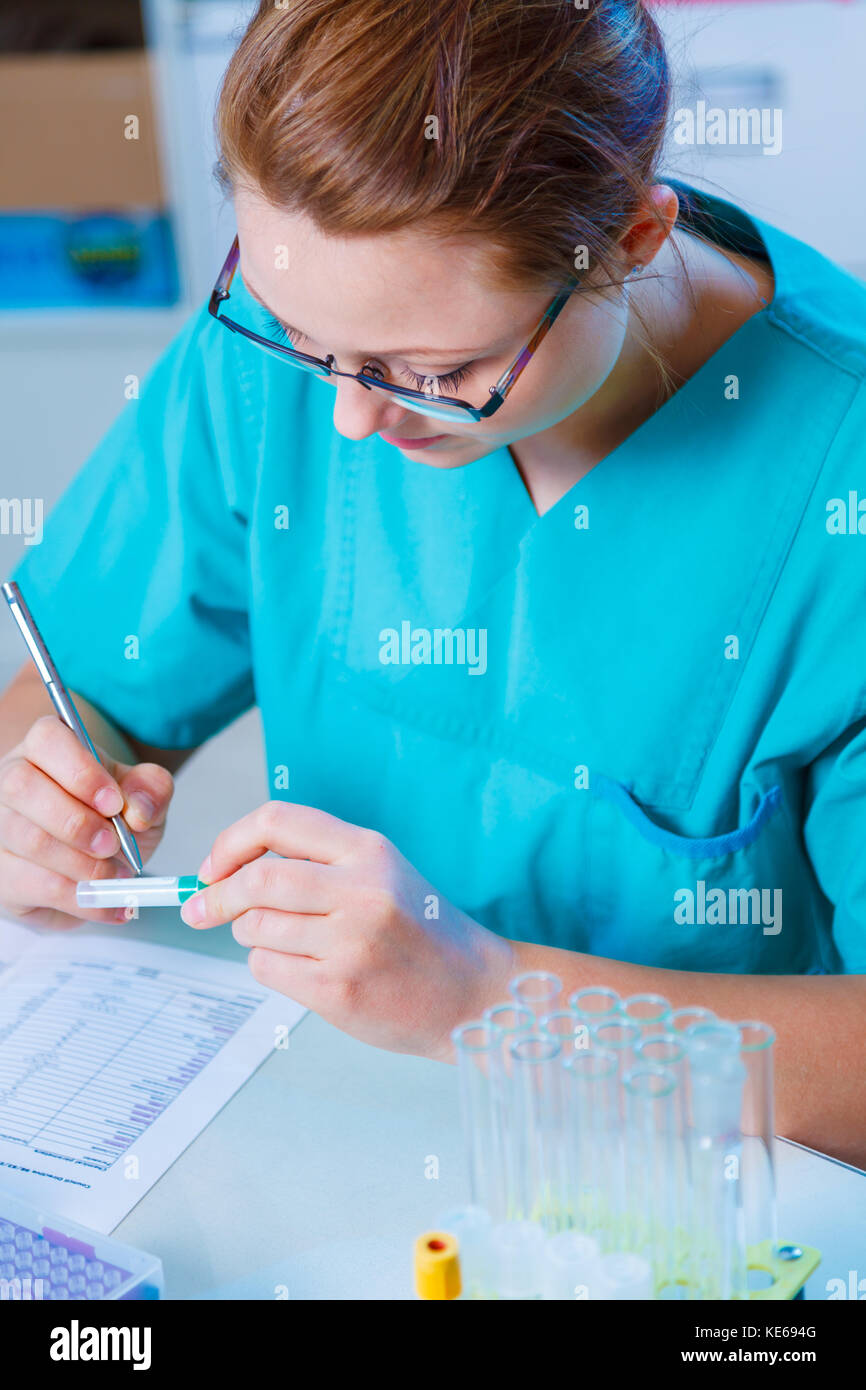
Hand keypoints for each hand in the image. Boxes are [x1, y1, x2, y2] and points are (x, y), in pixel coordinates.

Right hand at [0, 715, 173, 928]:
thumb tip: (139, 809)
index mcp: (48, 748)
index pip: (47, 739)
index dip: (80, 771)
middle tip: (114, 844)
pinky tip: (109, 901)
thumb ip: (150, 791)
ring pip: (28, 839)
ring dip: (82, 864)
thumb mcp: (142, 797)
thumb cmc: (113, 818)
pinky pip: (33, 884)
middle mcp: (14, 780)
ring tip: (118, 875)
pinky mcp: (2, 873)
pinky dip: (80, 897)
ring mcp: (1, 827)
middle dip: (76, 822)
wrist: (100, 862)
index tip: (114, 802)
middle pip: (23, 788)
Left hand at [180, 801, 514, 1059]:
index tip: (213, 866)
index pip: (277, 821)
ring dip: (251, 935)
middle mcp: (361, 890)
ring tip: (287, 942)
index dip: (230, 842)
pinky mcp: (339, 989)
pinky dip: (269, 967)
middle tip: (201, 908)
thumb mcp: (382, 873)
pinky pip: (267, 968)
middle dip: (215, 896)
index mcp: (368, 850)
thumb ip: (317, 861)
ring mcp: (350, 942)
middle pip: (256, 879)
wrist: (473, 994)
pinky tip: (304, 969)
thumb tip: (230, 867)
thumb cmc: (420, 933)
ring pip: (255, 928)